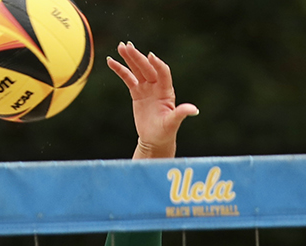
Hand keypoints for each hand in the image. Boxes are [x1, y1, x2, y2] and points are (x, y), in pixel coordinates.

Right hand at [106, 41, 197, 158]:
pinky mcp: (137, 92)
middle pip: (147, 68)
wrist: (154, 139)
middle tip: (128, 46)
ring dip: (129, 58)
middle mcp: (157, 86)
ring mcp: (146, 87)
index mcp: (167, 91)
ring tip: (121, 46)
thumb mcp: (172, 123)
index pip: (163, 73)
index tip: (150, 56)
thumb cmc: (165, 132)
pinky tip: (111, 61)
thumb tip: (194, 110)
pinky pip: (128, 78)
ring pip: (137, 69)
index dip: (157, 64)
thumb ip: (181, 114)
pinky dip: (120, 69)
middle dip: (138, 57)